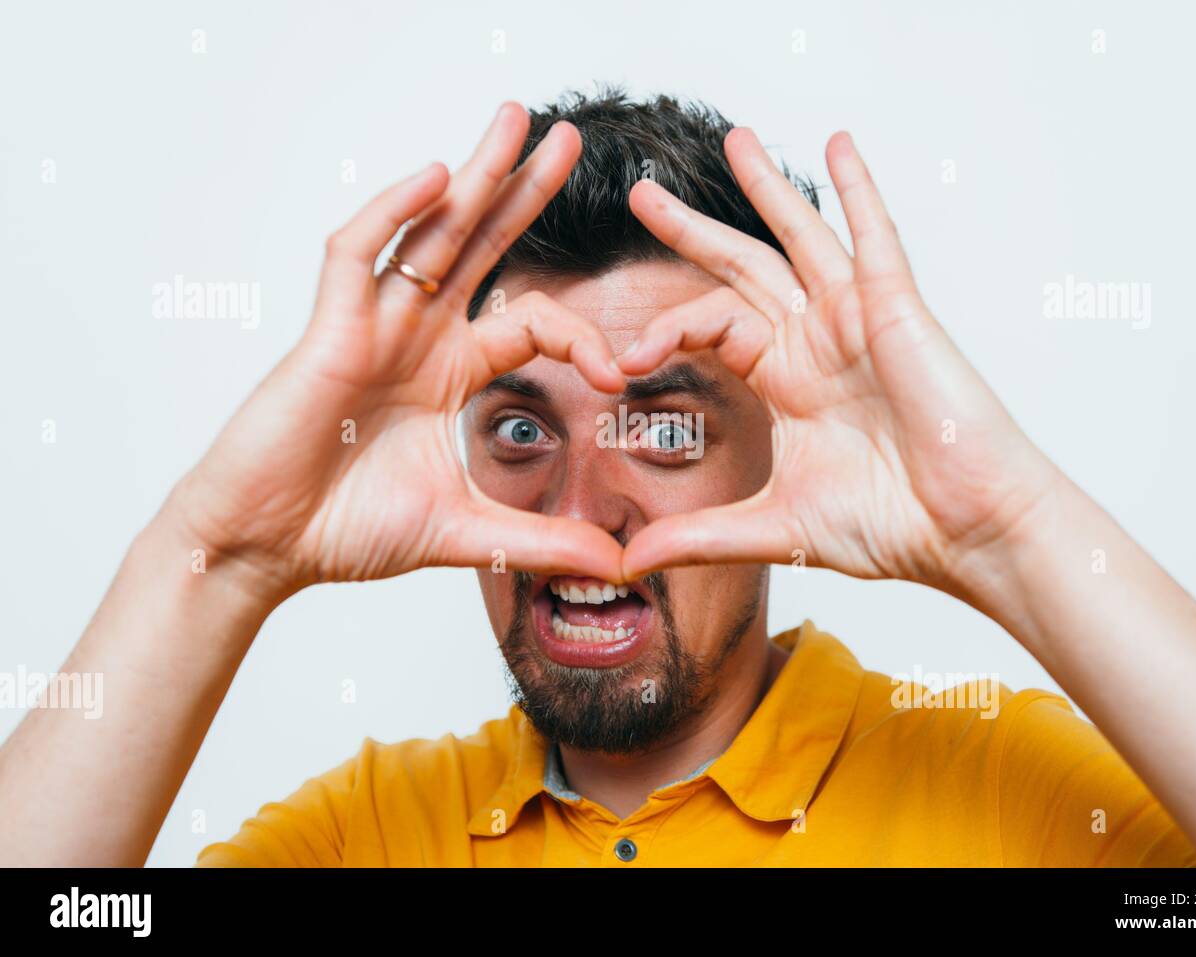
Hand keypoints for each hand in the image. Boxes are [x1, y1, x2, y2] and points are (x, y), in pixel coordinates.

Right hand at [168, 103, 625, 600]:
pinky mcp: (327, 332)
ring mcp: (372, 327)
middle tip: (571, 139)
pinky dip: (392, 215)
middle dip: (524, 191)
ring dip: (471, 176)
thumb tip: (615, 563)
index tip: (620, 375)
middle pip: (480, 245)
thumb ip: (541, 541)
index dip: (580, 336)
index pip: (531, 321)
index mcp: (450, 370)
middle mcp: (416, 336)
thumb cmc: (346, 529)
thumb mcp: (467, 531)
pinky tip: (434, 178)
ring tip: (514, 119)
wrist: (266, 547)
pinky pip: (357, 255)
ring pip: (427, 232)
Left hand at [618, 128, 1058, 590]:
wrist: (965, 532)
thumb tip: (627, 562)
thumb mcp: (773, 529)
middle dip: (691, 230)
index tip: (620, 362)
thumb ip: (699, 536)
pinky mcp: (897, 311)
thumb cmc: (891, 526)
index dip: (664, 333)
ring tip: (733, 139)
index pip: (712, 328)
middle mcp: (816, 342)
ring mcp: (856, 320)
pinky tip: (838, 146)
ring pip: (801, 237)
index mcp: (786, 381)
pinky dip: (857, 191)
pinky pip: (874, 239)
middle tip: (643, 195)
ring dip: (767, 187)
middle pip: (742, 269)